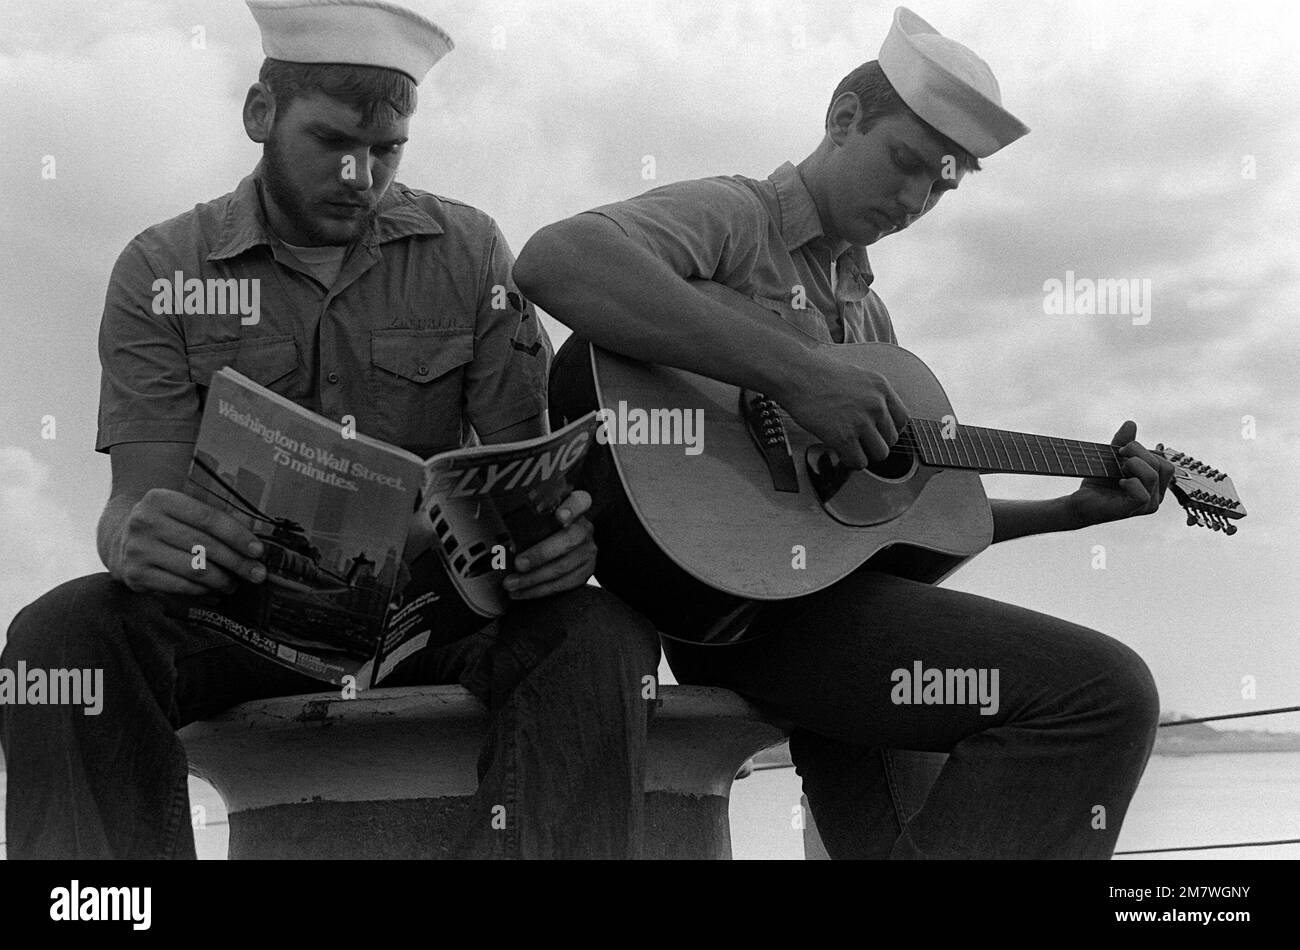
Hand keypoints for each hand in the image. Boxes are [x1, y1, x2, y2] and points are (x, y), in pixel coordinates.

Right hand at [112, 489, 266, 594]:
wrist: (118, 538)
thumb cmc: (165, 524)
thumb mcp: (181, 510)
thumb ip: (213, 520)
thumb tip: (252, 545)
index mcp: (160, 499)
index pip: (208, 518)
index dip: (237, 536)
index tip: (258, 551)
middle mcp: (145, 521)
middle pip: (204, 545)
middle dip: (237, 562)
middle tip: (257, 574)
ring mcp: (138, 549)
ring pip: (194, 568)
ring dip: (222, 579)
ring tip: (235, 583)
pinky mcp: (135, 574)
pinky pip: (180, 586)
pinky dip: (202, 590)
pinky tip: (213, 590)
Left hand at [502, 490, 597, 599]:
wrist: (569, 547)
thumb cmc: (547, 529)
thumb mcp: (540, 517)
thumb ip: (529, 519)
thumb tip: (501, 534)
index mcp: (575, 508)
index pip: (579, 501)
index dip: (571, 508)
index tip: (560, 516)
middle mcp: (584, 528)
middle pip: (569, 539)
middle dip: (541, 553)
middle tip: (519, 563)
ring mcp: (587, 551)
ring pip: (563, 567)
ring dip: (534, 578)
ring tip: (512, 583)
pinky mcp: (585, 572)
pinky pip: (563, 584)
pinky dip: (539, 590)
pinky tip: (522, 592)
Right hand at [778, 348, 910, 468]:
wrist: (795, 374)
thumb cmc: (817, 372)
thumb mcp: (856, 375)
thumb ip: (871, 395)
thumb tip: (875, 418)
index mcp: (881, 387)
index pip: (902, 419)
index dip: (888, 429)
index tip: (876, 432)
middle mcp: (876, 404)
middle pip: (891, 439)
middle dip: (874, 442)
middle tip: (857, 440)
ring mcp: (861, 422)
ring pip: (879, 454)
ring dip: (864, 453)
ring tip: (848, 447)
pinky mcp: (844, 437)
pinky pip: (859, 462)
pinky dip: (849, 461)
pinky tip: (838, 451)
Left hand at [1065, 421, 1174, 527]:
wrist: (1079, 501)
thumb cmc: (1099, 482)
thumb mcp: (1112, 459)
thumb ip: (1123, 442)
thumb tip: (1131, 423)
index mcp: (1156, 486)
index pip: (1165, 463)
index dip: (1146, 452)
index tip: (1123, 451)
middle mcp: (1156, 497)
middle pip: (1162, 466)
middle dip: (1139, 454)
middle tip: (1119, 455)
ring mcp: (1146, 506)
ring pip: (1152, 476)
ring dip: (1133, 464)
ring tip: (1118, 468)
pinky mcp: (1133, 510)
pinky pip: (1142, 494)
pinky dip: (1130, 483)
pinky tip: (1119, 482)